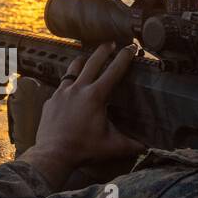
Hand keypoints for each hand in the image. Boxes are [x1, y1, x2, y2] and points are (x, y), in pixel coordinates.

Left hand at [19, 43, 144, 189]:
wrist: (53, 154)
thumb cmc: (83, 149)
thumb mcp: (112, 146)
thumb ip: (131, 145)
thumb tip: (147, 148)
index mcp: (95, 96)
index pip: (114, 71)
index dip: (124, 57)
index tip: (131, 48)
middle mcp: (78, 89)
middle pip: (92, 62)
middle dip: (103, 50)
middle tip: (111, 43)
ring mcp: (62, 93)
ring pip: (73, 69)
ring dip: (82, 62)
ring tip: (87, 58)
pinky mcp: (51, 100)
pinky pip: (60, 87)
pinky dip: (68, 85)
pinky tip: (70, 90)